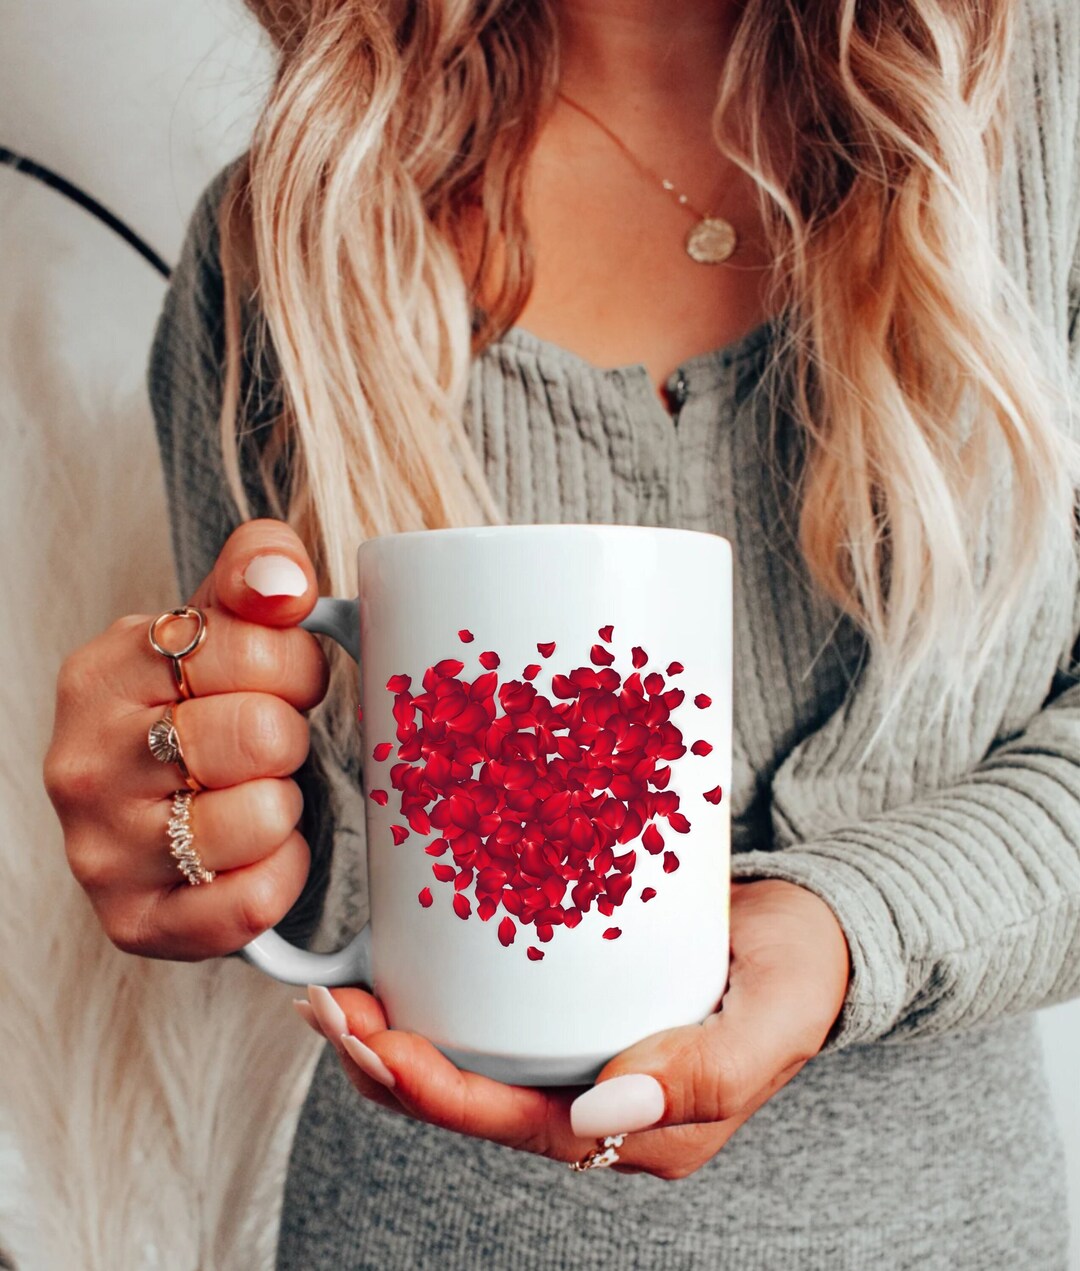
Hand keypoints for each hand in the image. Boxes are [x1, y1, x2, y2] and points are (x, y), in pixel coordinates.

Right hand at [44, 520, 328, 959]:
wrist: (174, 806)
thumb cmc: (208, 706)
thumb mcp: (225, 620)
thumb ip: (259, 570)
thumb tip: (282, 582)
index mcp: (102, 671)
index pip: (252, 647)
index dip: (295, 664)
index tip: (280, 681)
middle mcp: (83, 762)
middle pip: (260, 732)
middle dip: (291, 737)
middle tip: (269, 745)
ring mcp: (100, 851)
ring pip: (260, 818)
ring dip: (285, 807)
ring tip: (254, 795)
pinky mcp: (133, 924)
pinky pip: (251, 902)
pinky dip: (279, 876)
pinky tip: (257, 853)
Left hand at [300, 878, 849, 1177]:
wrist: (814, 932)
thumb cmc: (798, 978)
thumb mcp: (768, 1024)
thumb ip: (698, 1077)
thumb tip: (596, 1119)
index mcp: (635, 1131)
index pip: (514, 1126)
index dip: (436, 1093)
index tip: (375, 1042)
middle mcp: (594, 1107)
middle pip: (470, 1102)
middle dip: (387, 1065)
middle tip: (329, 1009)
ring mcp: (578, 1060)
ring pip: (465, 1067)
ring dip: (393, 1037)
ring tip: (333, 995)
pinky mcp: (570, 1012)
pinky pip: (487, 1025)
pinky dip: (432, 1003)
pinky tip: (393, 968)